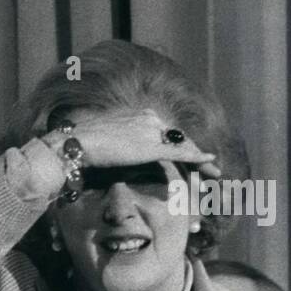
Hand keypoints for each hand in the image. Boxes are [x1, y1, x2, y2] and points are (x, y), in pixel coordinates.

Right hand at [44, 108, 221, 179]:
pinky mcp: (151, 146)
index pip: (166, 134)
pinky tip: (210, 163)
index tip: (189, 162)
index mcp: (139, 116)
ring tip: (215, 175)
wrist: (76, 144)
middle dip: (196, 156)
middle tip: (211, 171)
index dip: (180, 149)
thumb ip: (117, 144)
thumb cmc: (82, 145)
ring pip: (184, 147)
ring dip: (201, 162)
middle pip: (179, 139)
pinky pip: (181, 152)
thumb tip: (115, 154)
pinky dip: (198, 158)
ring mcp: (152, 131)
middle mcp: (149, 119)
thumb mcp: (103, 141)